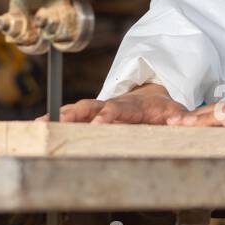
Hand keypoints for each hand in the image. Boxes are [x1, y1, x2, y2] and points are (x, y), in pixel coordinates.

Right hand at [35, 84, 187, 124]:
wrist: (154, 97)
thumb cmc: (165, 111)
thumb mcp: (177, 113)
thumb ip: (183, 118)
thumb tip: (186, 121)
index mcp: (132, 106)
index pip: (118, 110)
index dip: (108, 116)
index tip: (99, 123)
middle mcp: (112, 105)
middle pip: (90, 107)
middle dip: (74, 114)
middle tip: (59, 123)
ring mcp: (99, 109)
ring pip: (76, 110)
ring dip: (58, 117)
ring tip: (39, 125)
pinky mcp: (91, 115)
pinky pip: (71, 117)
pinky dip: (55, 121)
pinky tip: (38, 127)